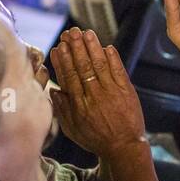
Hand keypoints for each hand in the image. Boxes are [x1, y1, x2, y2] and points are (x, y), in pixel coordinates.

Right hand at [49, 28, 146, 158]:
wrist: (124, 147)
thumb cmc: (96, 139)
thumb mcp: (72, 130)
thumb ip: (62, 110)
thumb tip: (53, 90)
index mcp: (79, 105)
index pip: (69, 77)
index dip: (63, 61)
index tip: (58, 47)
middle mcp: (94, 96)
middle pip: (83, 67)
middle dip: (76, 48)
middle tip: (70, 32)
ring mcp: (111, 92)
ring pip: (100, 65)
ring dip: (92, 48)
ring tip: (86, 33)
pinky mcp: (126, 91)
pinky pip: (118, 71)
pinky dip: (113, 58)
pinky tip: (107, 47)